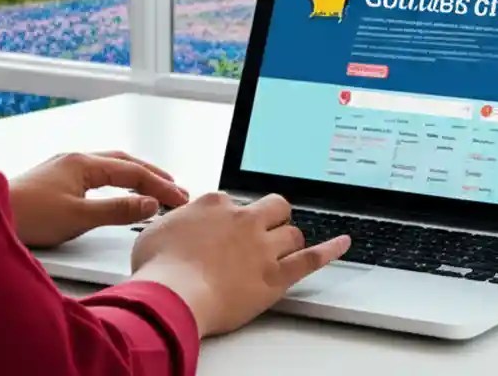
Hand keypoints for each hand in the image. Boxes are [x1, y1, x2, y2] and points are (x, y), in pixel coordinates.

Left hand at [8, 151, 189, 247]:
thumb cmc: (28, 216)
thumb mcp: (79, 217)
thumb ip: (118, 210)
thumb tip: (150, 204)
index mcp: (84, 163)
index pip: (133, 172)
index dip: (160, 186)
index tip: (179, 198)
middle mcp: (75, 160)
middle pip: (124, 162)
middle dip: (152, 174)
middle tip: (175, 188)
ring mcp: (63, 168)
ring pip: (109, 166)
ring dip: (135, 175)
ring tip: (153, 187)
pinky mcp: (54, 180)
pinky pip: (96, 174)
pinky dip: (116, 181)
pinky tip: (117, 191)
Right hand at [130, 193, 350, 336]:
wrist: (172, 295)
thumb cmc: (159, 269)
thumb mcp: (154, 232)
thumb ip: (175, 221)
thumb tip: (179, 222)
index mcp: (215, 205)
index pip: (235, 202)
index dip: (233, 219)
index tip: (228, 230)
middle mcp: (244, 219)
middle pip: (273, 208)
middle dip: (273, 218)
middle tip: (264, 233)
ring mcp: (263, 246)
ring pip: (292, 233)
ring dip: (289, 240)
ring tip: (282, 250)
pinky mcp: (277, 274)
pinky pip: (312, 258)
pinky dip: (331, 250)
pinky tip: (343, 243)